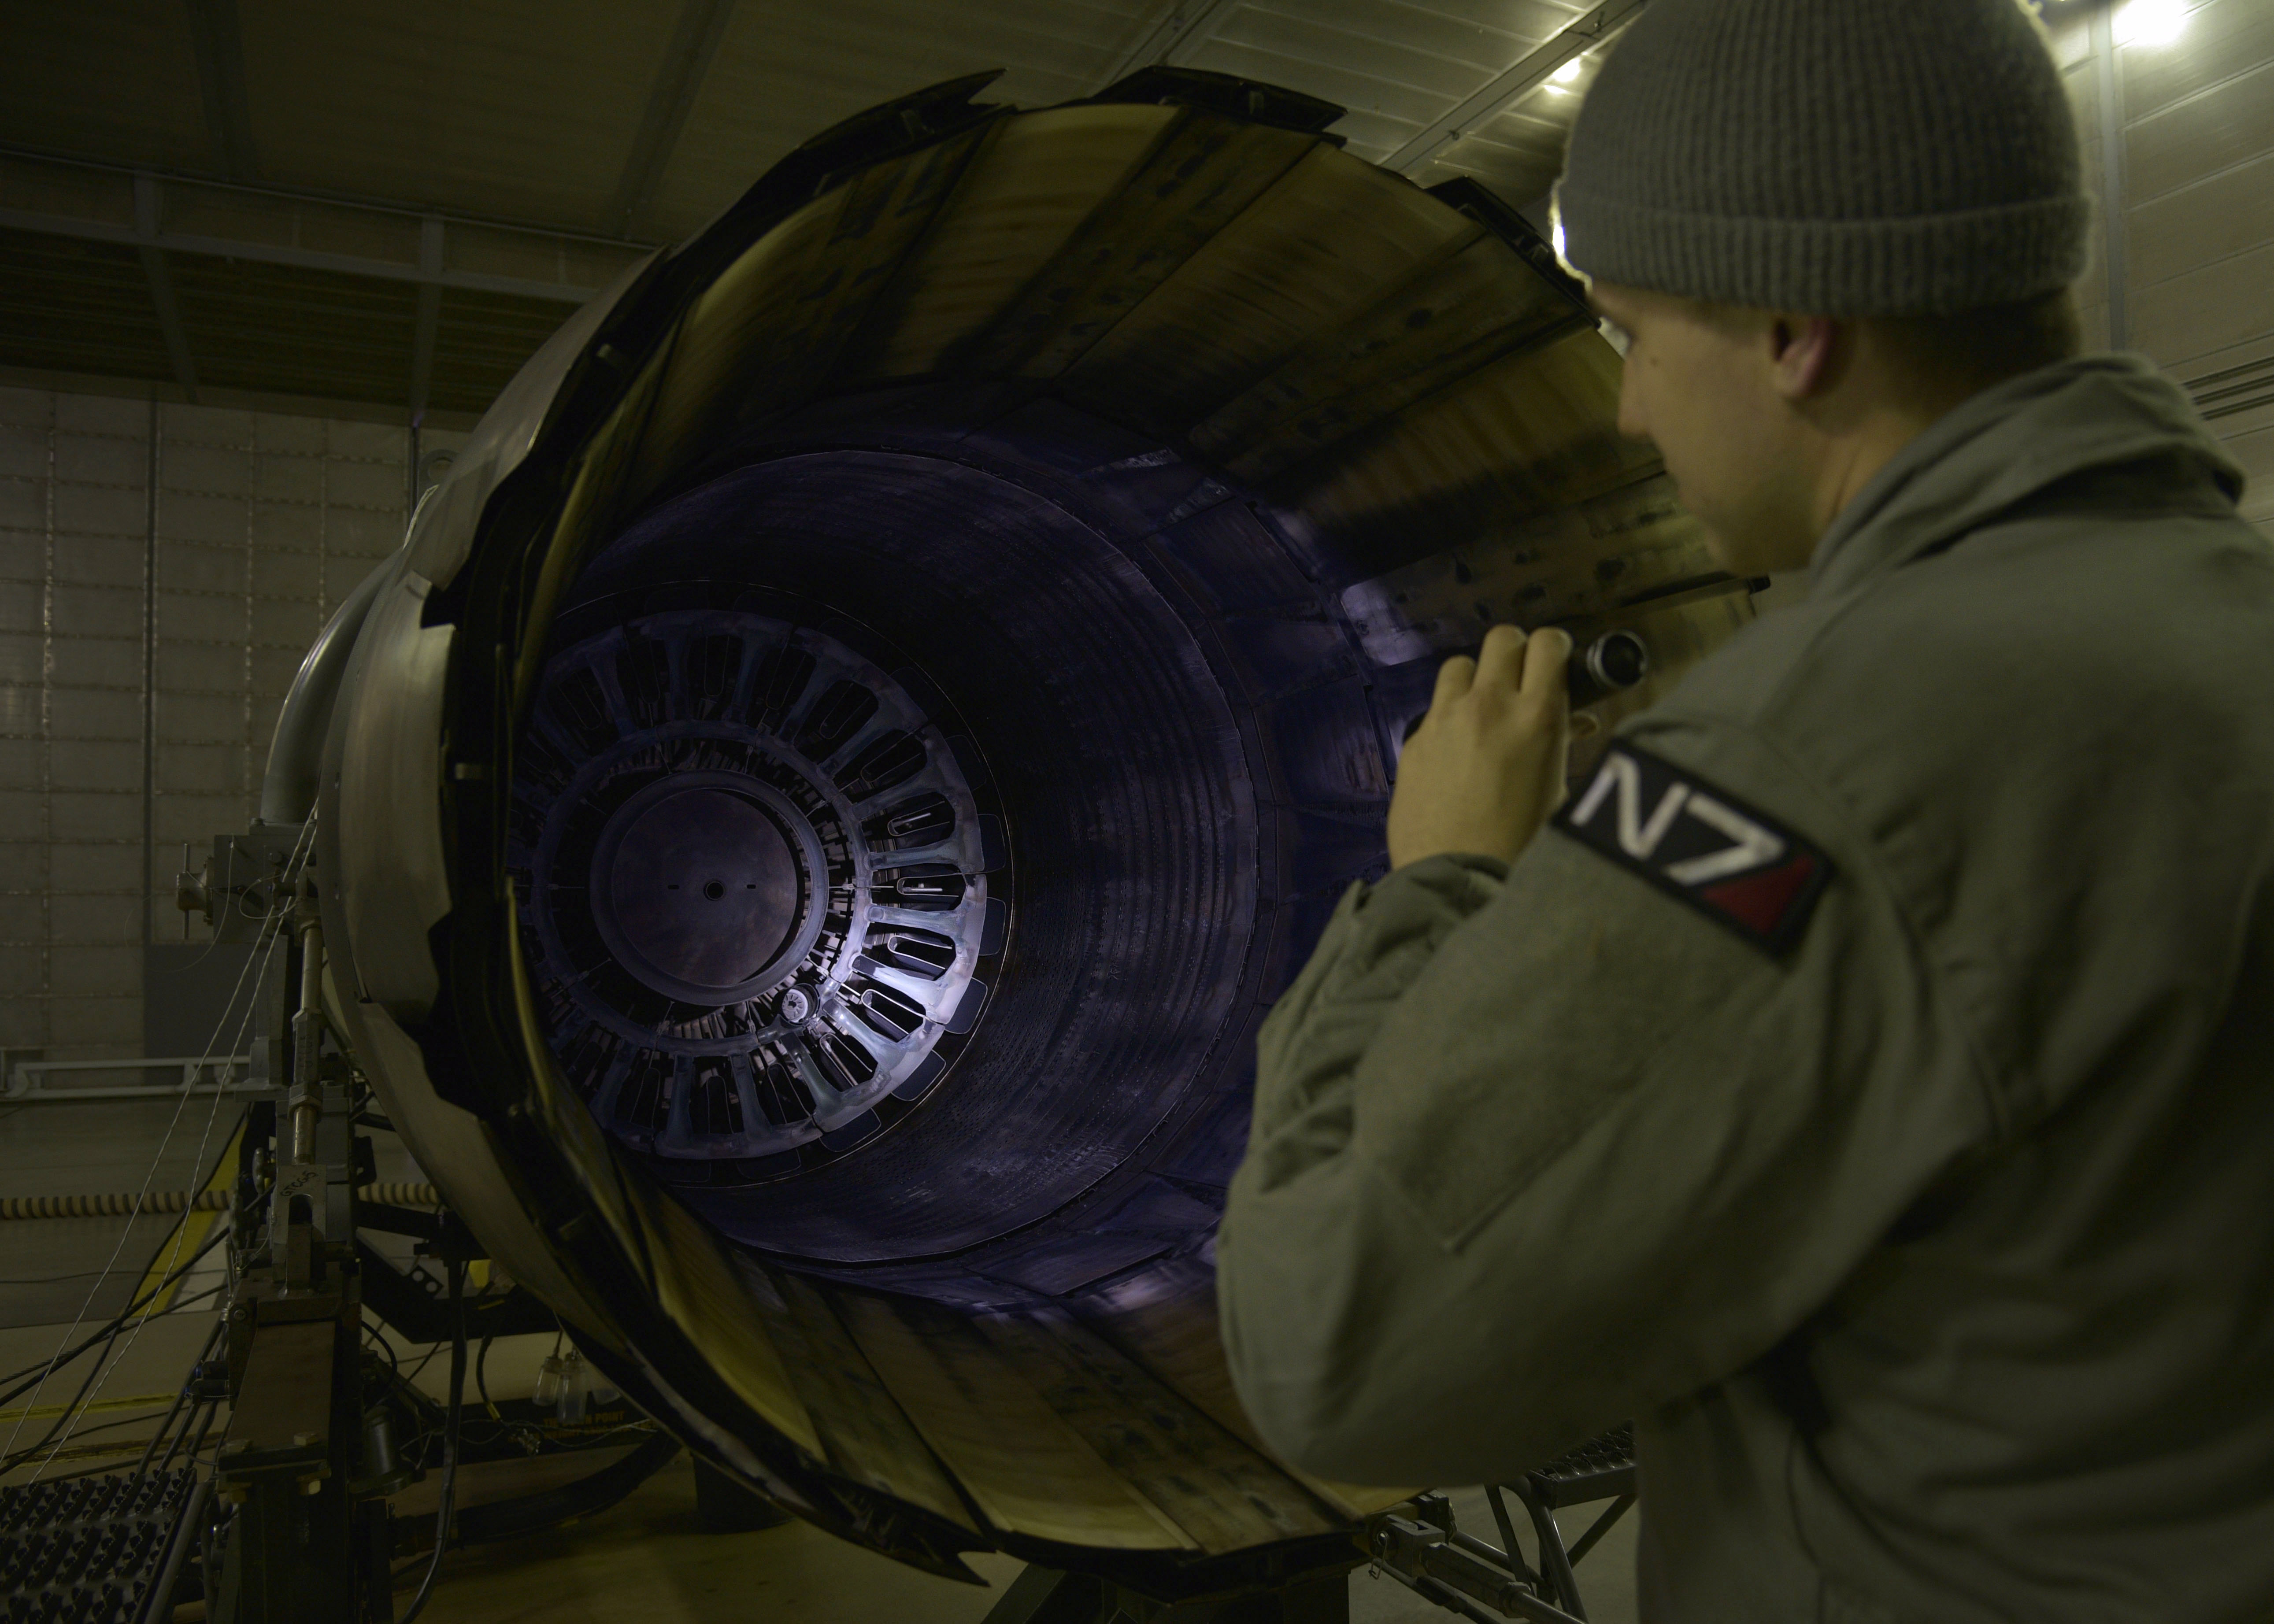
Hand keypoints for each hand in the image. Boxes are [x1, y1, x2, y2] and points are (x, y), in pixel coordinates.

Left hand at [1386, 625, 1576, 869]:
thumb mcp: (1558, 790)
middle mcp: (1489, 707)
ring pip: (1460, 665)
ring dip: (1477, 678)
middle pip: (1502, 639)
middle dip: (1516, 653)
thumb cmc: (1520, 845)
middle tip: (1522, 678)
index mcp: (1537, 717)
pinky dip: (1450, 717)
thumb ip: (1561, 743)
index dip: (1555, 648)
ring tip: (1485, 707)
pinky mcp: (1414, 742)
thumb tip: (1576, 721)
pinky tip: (1457, 749)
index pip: (1549, 644)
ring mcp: (1445, 721)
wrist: (1457, 881)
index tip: (1555, 662)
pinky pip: (1434, 709)